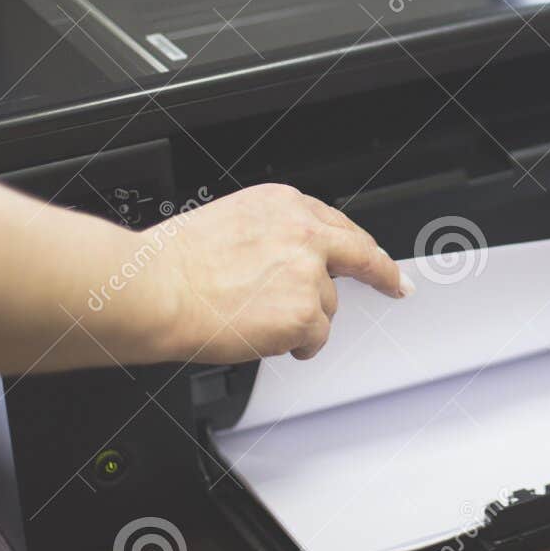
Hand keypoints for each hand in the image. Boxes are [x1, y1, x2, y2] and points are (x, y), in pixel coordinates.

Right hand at [147, 184, 413, 363]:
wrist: (154, 290)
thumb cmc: (173, 263)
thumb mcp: (231, 224)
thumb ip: (272, 237)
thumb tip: (289, 260)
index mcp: (283, 205)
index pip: (336, 224)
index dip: (358, 245)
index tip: (376, 256)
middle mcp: (304, 232)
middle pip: (359, 255)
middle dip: (383, 273)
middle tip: (396, 286)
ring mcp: (310, 272)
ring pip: (326, 307)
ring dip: (301, 319)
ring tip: (255, 319)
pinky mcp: (306, 312)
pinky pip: (315, 338)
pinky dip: (297, 345)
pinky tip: (265, 337)